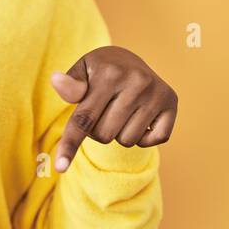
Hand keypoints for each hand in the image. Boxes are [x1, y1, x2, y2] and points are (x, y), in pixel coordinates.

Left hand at [49, 45, 176, 170]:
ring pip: (126, 141)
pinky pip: (152, 141)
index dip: (70, 145)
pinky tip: (140, 117)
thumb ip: (70, 85)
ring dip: (119, 133)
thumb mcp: (81, 71)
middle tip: (103, 110)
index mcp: (109, 74)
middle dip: (97, 130)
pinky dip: (143, 137)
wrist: (128, 59)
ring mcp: (156, 93)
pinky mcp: (172, 103)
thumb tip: (57, 81)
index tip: (59, 168)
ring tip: (121, 111)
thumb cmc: (99, 70)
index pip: (84, 119)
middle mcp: (137, 82)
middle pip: (103, 135)